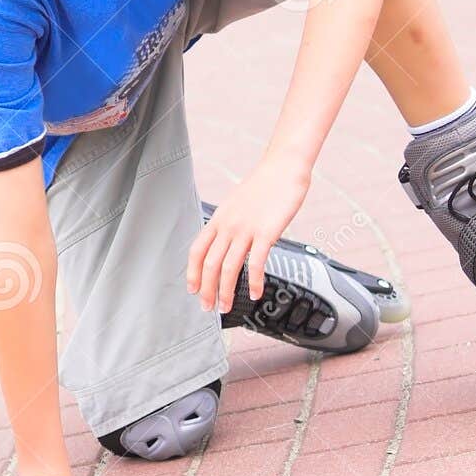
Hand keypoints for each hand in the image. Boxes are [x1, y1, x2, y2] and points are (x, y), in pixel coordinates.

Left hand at [188, 152, 310, 313]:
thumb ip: (229, 222)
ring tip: (227, 306)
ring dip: (226, 291)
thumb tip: (225, 240)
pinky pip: (257, 263)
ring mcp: (246, 229)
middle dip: (207, 290)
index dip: (192, 273)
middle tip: (209, 307)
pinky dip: (255, 281)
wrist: (283, 168)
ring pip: (230, 267)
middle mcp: (228, 225)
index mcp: (219, 219)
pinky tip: (256, 293)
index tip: (193, 290)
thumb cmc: (263, 185)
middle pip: (210, 264)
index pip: (197, 250)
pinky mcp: (267, 232)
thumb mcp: (236, 203)